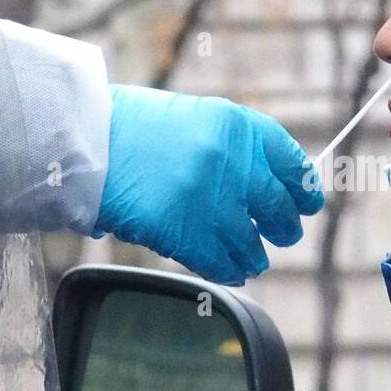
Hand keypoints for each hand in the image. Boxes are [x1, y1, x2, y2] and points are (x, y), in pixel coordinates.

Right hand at [93, 85, 323, 283]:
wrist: (82, 139)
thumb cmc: (129, 128)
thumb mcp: (193, 119)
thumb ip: (232, 148)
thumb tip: (267, 181)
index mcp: (237, 126)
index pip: (290, 161)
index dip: (303, 186)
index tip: (308, 200)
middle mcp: (232, 162)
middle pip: (278, 206)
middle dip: (285, 226)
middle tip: (285, 234)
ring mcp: (210, 200)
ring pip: (251, 242)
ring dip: (254, 255)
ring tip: (253, 259)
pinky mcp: (186, 233)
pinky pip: (220, 262)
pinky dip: (227, 270)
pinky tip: (228, 271)